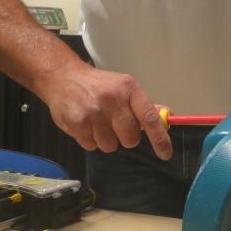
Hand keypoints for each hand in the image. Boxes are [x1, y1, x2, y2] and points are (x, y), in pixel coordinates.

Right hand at [37, 65, 171, 159]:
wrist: (63, 77)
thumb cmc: (98, 85)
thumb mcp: (123, 87)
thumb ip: (143, 105)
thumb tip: (167, 116)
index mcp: (128, 89)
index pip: (149, 118)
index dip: (159, 139)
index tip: (165, 154)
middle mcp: (112, 100)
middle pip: (130, 138)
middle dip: (125, 137)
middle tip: (115, 124)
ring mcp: (93, 113)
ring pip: (110, 146)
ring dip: (106, 139)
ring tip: (97, 122)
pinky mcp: (77, 124)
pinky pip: (92, 146)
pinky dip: (90, 139)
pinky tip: (85, 124)